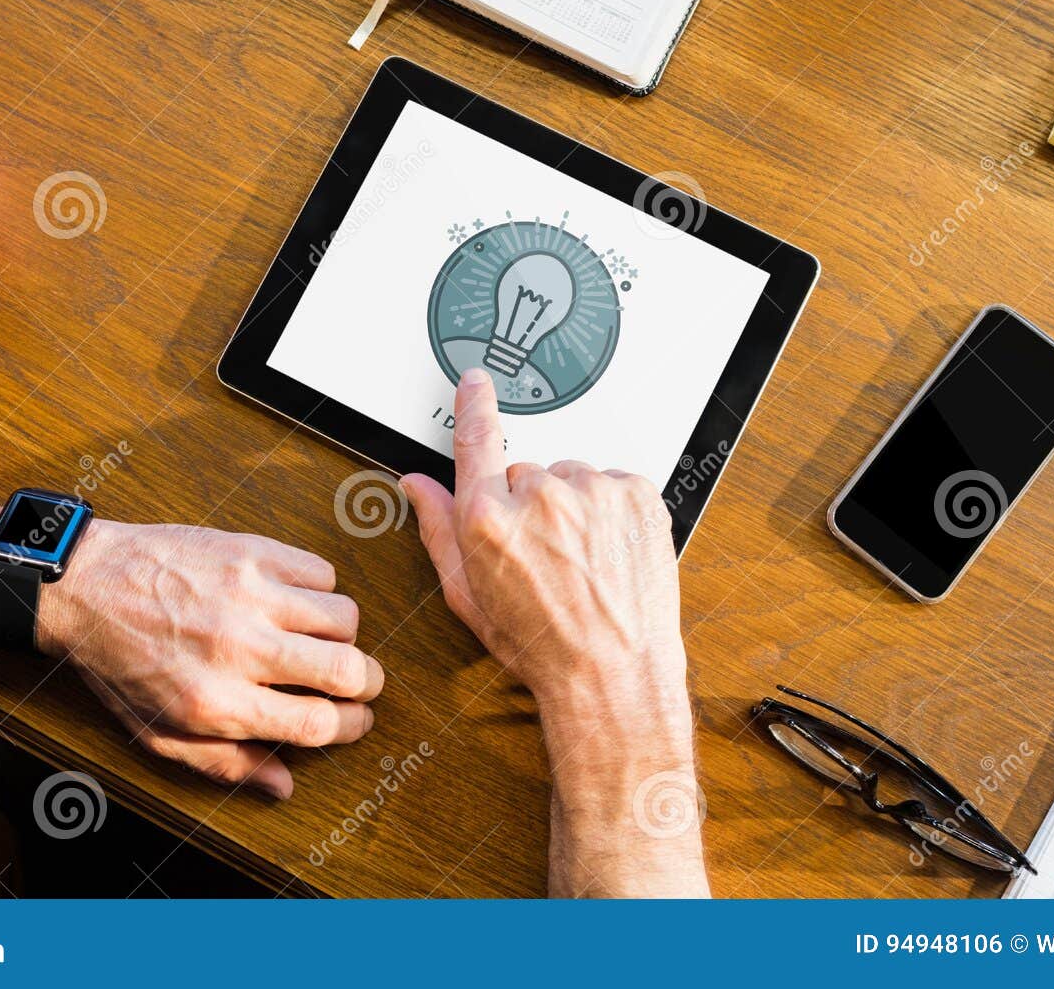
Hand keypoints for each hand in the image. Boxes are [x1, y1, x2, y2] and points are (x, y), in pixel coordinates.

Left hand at [40, 520, 383, 796]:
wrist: (83, 586)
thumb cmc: (117, 663)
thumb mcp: (157, 733)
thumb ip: (224, 763)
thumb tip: (285, 785)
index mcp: (218, 703)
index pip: (317, 723)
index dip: (351, 727)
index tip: (357, 720)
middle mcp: (240, 649)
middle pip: (347, 670)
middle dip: (368, 682)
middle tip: (361, 682)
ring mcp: (249, 594)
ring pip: (344, 616)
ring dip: (342, 634)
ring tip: (320, 638)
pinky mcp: (251, 551)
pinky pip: (321, 572)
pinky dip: (319, 589)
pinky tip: (294, 600)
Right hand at [401, 369, 706, 896]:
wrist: (614, 673)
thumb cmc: (543, 645)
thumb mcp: (469, 597)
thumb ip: (438, 530)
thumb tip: (417, 486)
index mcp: (489, 520)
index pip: (475, 440)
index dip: (474, 404)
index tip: (474, 380)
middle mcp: (540, 497)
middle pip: (523, 473)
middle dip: (528, 504)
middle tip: (543, 556)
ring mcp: (592, 492)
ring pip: (570, 479)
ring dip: (572, 507)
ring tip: (580, 560)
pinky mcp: (635, 494)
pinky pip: (611, 484)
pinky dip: (609, 510)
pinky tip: (607, 551)